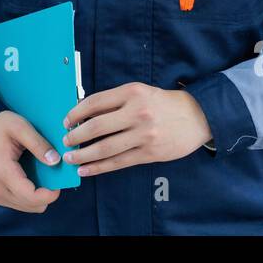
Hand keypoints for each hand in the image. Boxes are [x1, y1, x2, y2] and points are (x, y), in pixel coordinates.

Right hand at [0, 110, 62, 212]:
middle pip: (31, 206)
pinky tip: (28, 178)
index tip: (58, 184)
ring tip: (38, 176)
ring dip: (37, 195)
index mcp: (2, 172)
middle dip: (45, 194)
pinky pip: (18, 203)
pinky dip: (28, 195)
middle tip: (50, 176)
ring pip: (27, 207)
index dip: (50, 195)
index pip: (31, 197)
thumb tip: (55, 161)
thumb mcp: (20, 126)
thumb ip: (38, 144)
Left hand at [61, 83, 212, 176]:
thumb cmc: (163, 103)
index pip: (95, 102)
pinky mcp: (149, 153)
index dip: (76, 112)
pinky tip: (86, 170)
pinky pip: (118, 162)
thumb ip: (114, 101)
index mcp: (132, 93)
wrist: (197, 117)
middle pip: (96, 126)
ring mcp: (144, 135)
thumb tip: (83, 113)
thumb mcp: (139, 92)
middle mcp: (137, 112)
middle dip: (76, 135)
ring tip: (70, 157)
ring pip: (104, 148)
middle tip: (65, 140)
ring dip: (82, 154)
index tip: (66, 120)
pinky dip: (98, 167)